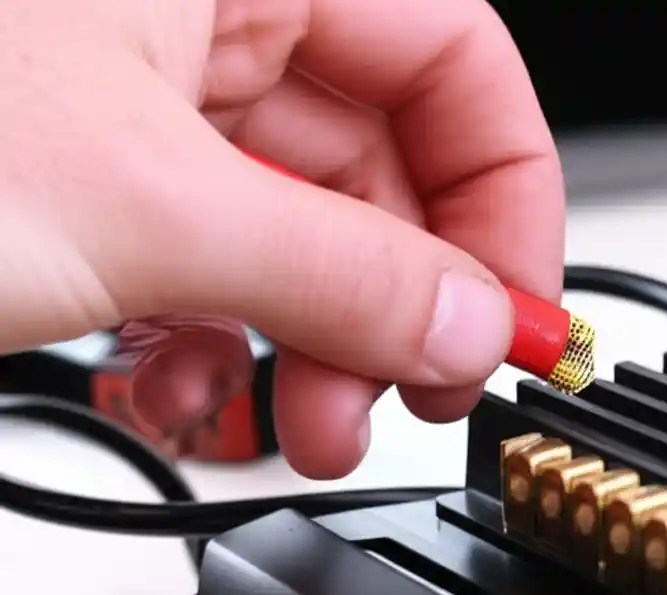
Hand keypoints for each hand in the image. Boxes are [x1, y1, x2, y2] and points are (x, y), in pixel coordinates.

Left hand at [0, 0, 562, 477]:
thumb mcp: (145, 209)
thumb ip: (337, 273)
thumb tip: (469, 327)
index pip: (452, 55)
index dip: (506, 191)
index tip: (514, 308)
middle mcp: (200, 16)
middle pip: (383, 160)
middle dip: (400, 301)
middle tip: (420, 389)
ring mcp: (144, 99)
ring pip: (300, 231)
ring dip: (318, 346)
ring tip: (311, 426)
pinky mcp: (96, 182)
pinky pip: (212, 266)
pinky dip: (222, 346)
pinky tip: (195, 394)